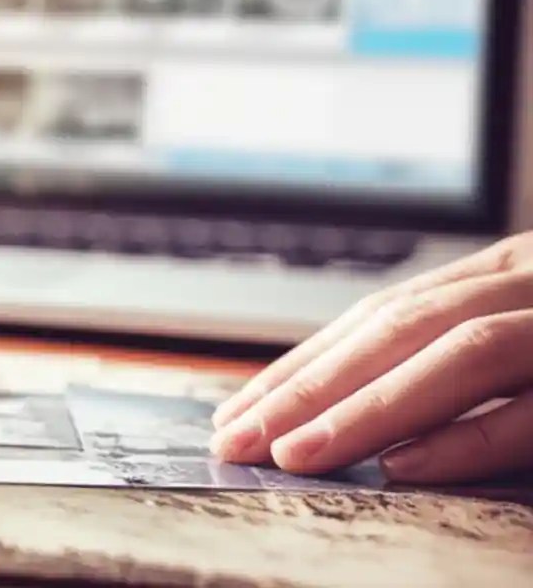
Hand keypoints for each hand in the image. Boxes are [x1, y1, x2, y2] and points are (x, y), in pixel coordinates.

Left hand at [209, 232, 532, 484]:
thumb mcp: (526, 338)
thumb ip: (453, 360)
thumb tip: (341, 407)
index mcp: (506, 274)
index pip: (381, 315)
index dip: (305, 364)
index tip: (239, 412)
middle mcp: (529, 285)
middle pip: (401, 329)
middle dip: (310, 388)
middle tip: (238, 441)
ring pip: (461, 353)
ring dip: (367, 408)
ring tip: (293, 455)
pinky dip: (466, 437)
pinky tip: (401, 466)